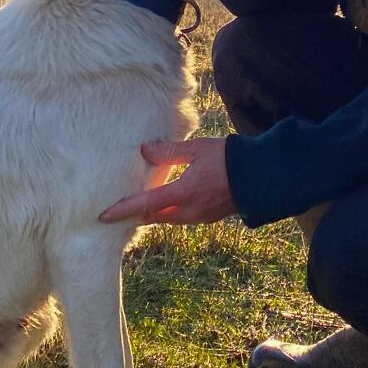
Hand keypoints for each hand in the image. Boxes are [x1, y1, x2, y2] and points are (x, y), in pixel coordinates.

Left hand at [99, 138, 233, 224]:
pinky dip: (169, 212)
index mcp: (184, 194)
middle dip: (136, 215)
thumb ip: (170, 151)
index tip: (103, 216)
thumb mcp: (198, 149)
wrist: (264, 176)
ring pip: (169, 219)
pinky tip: (168, 203)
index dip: (123, 210)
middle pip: (155, 217)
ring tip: (140, 206)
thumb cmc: (231, 159)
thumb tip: (146, 150)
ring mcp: (201, 216)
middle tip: (119, 212)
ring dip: (153, 214)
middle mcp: (190, 211)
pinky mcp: (210, 216)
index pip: (146, 205)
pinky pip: (182, 217)